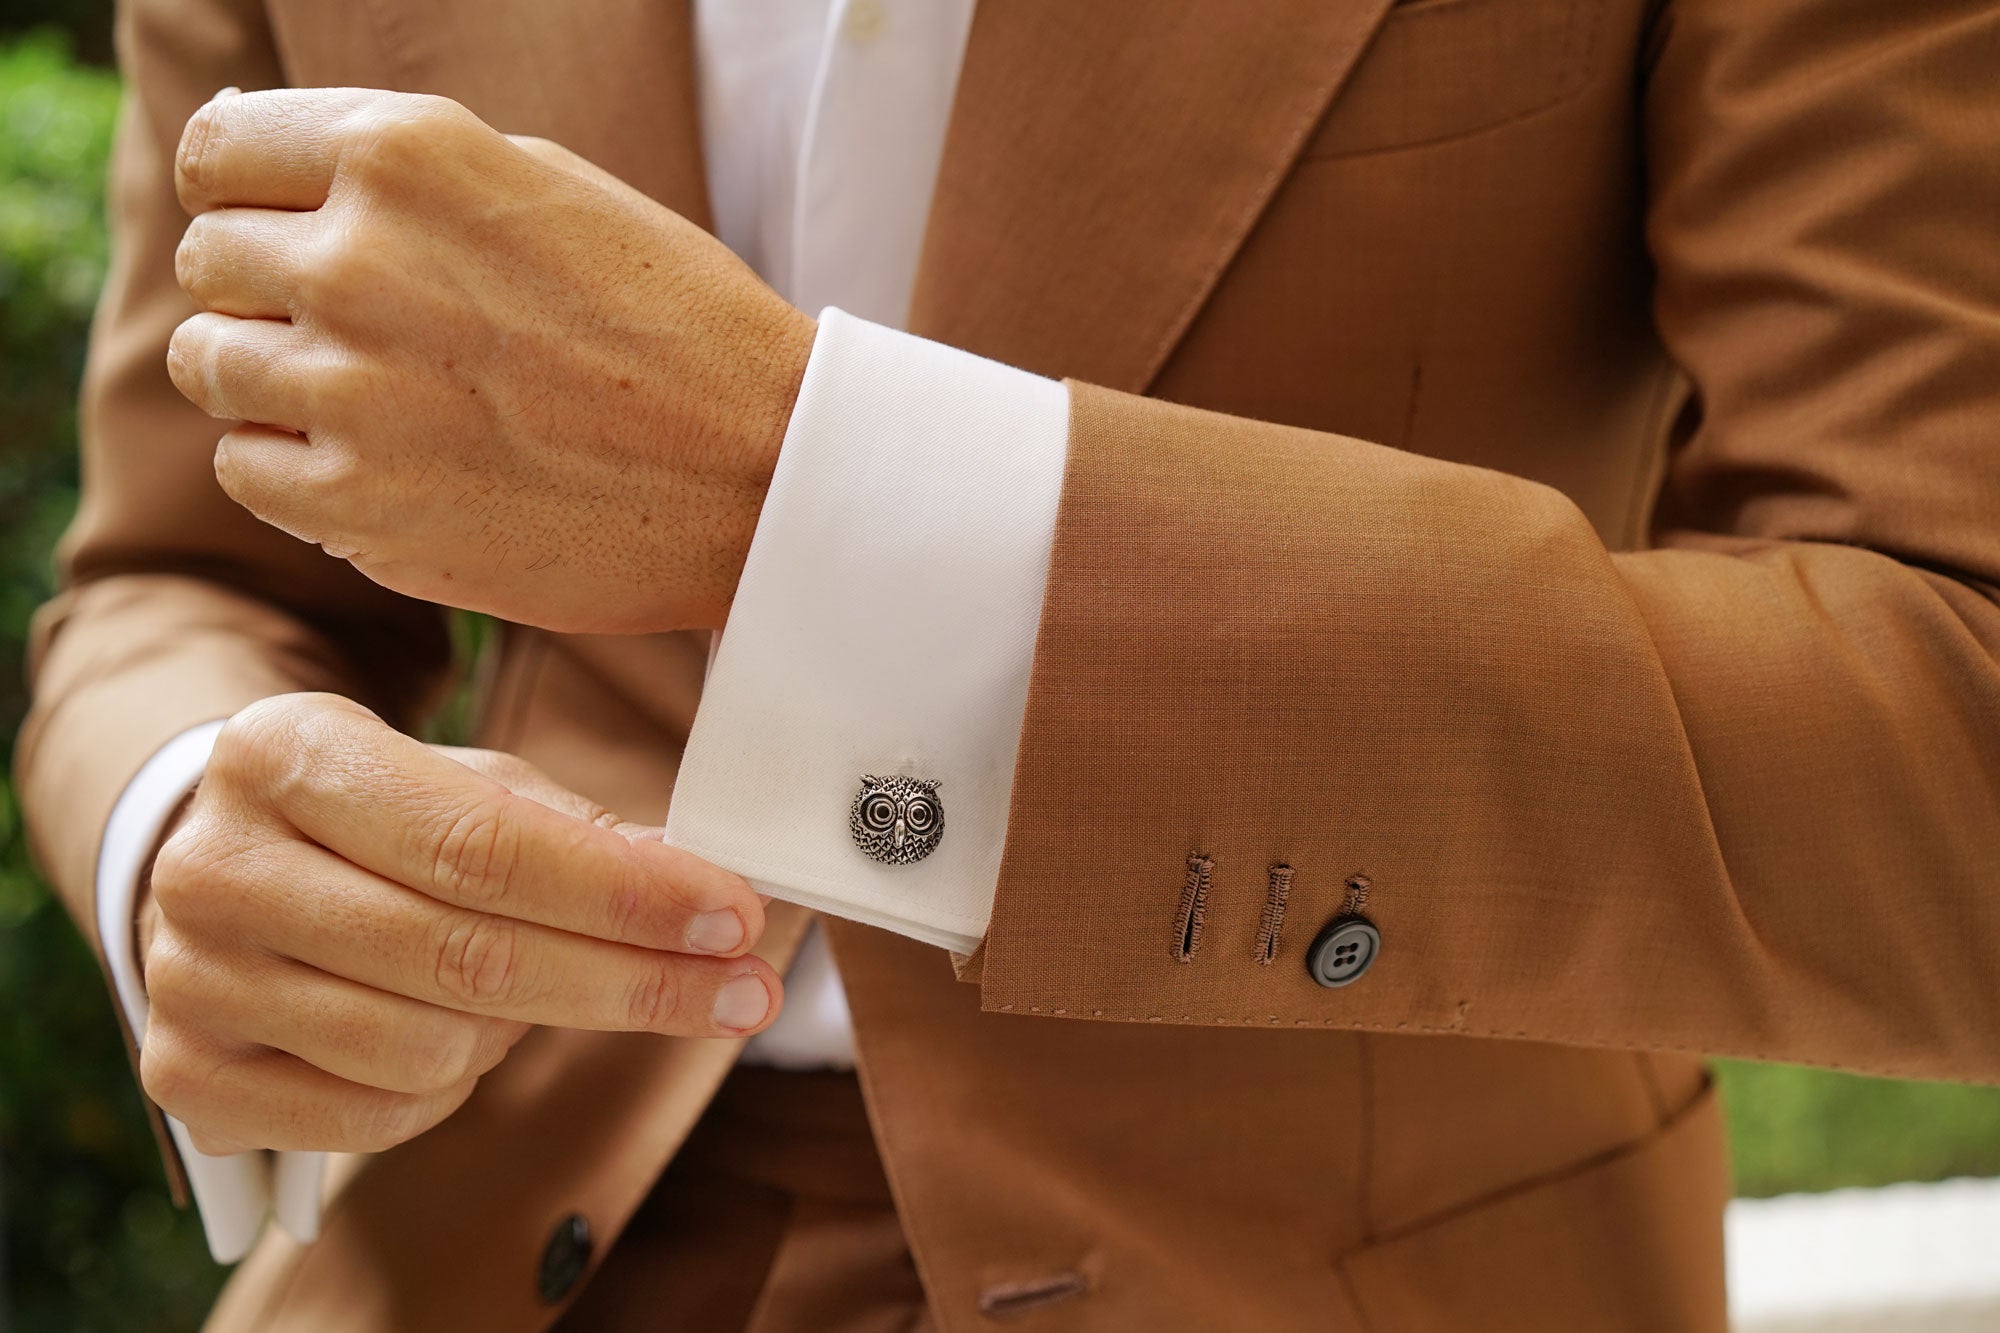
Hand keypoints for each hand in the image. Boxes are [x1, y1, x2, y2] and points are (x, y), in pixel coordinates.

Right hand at [138, 693, 780, 1155]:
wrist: (218, 865)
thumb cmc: (372, 818)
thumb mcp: (461, 783)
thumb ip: (574, 830)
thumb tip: (698, 890)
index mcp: (284, 752)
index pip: (482, 844)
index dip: (622, 894)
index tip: (732, 917)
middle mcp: (216, 866)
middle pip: (467, 956)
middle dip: (631, 981)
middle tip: (740, 990)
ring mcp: (190, 979)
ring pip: (428, 1047)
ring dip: (527, 1030)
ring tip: (549, 987)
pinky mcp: (187, 1078)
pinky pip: (379, 1114)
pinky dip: (454, 1086)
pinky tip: (468, 1036)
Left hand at [166, 87, 815, 634]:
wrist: (764, 472)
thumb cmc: (673, 322)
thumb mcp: (545, 187)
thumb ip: (398, 171)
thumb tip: (258, 174)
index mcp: (406, 155)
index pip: (218, 152)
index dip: (245, 194)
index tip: (284, 231)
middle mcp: (359, 261)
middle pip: (212, 261)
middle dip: (266, 290)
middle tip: (362, 331)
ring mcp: (352, 391)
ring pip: (211, 367)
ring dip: (273, 381)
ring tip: (376, 401)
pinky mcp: (360, 507)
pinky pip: (248, 469)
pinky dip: (297, 469)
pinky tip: (386, 464)